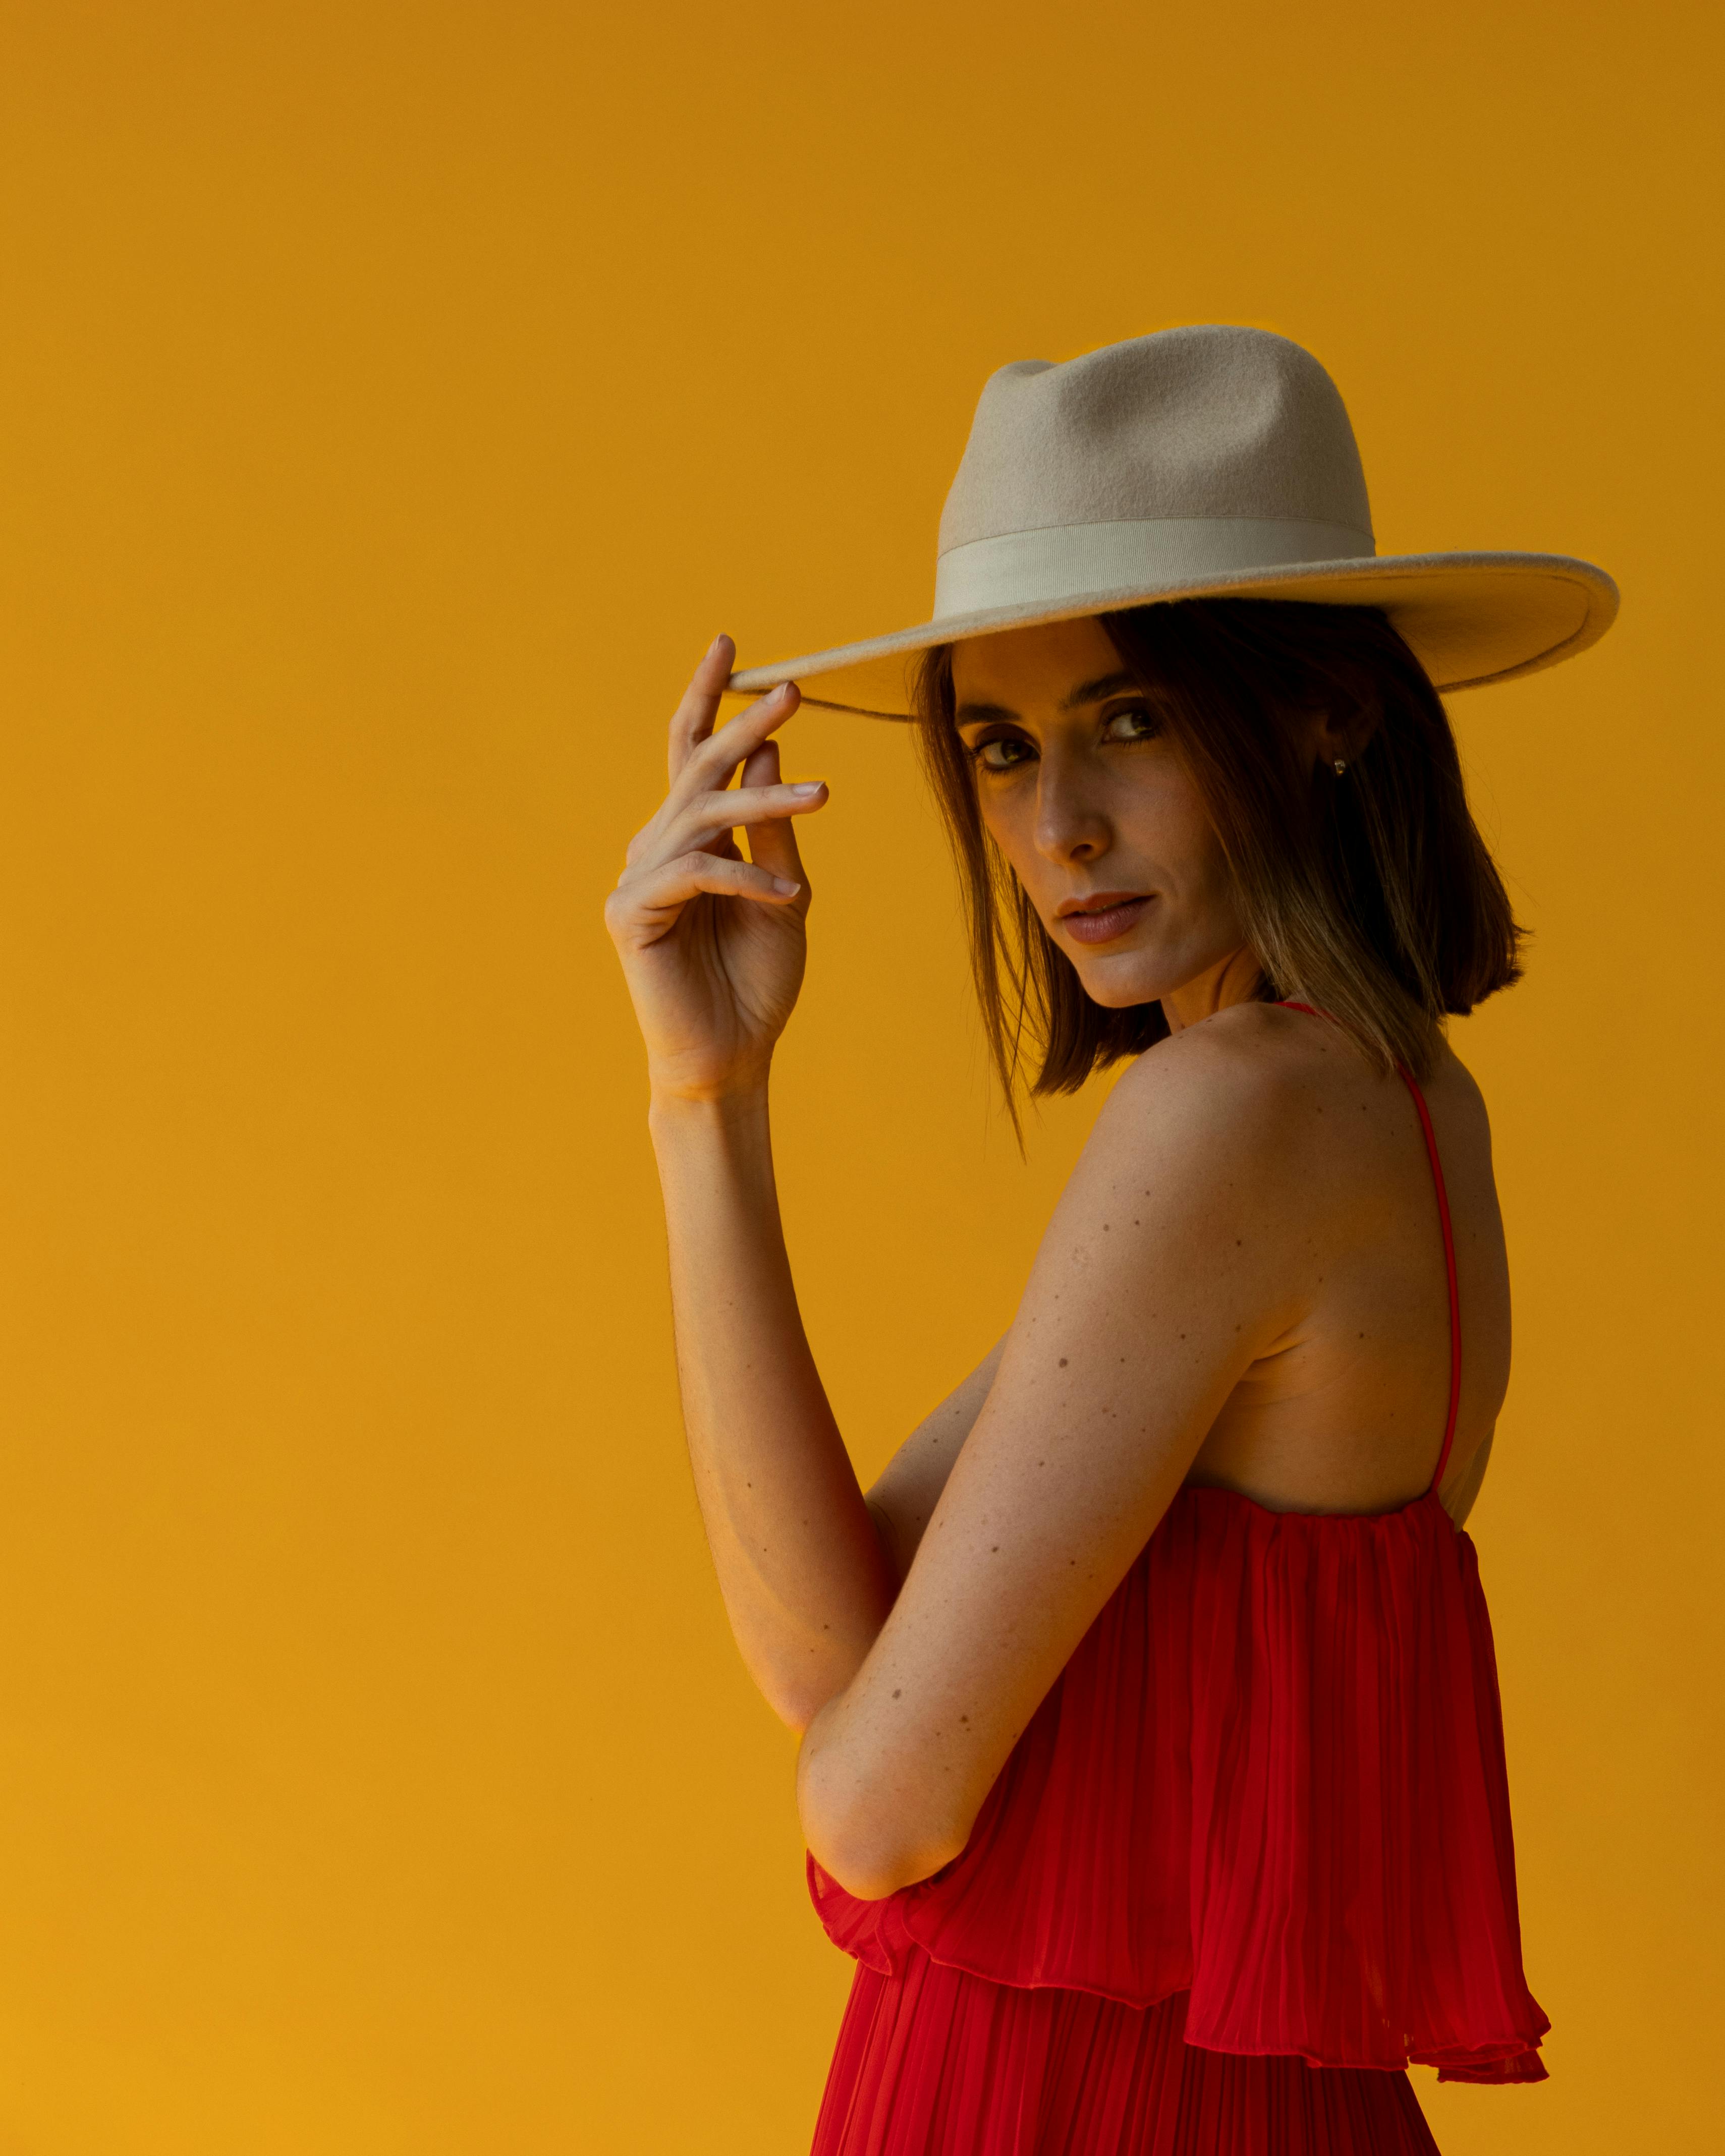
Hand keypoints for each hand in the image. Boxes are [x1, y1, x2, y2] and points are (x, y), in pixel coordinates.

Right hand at [605, 636, 825, 1101]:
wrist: (732, 1057)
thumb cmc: (755, 981)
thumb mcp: (784, 893)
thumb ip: (773, 828)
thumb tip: (769, 750)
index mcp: (689, 839)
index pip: (693, 754)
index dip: (710, 699)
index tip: (731, 645)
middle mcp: (656, 848)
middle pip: (696, 767)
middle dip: (743, 723)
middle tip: (793, 689)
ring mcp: (638, 880)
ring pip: (702, 816)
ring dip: (765, 802)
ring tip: (823, 796)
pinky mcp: (630, 914)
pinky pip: (694, 874)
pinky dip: (745, 878)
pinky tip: (786, 895)